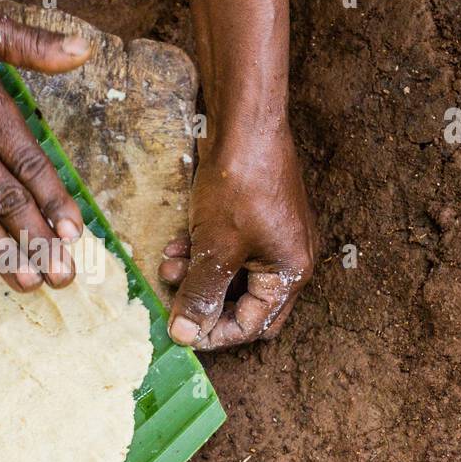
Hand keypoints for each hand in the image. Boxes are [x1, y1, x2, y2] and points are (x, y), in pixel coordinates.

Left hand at [161, 123, 314, 349]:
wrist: (243, 125)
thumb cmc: (239, 186)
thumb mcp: (215, 249)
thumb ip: (200, 295)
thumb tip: (184, 336)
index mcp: (290, 272)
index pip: (255, 324)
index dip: (217, 333)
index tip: (181, 333)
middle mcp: (287, 257)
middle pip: (245, 303)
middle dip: (208, 304)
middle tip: (177, 306)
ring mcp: (271, 234)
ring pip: (230, 275)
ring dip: (198, 276)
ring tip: (170, 266)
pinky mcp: (252, 215)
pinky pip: (225, 249)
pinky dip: (202, 252)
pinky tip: (177, 245)